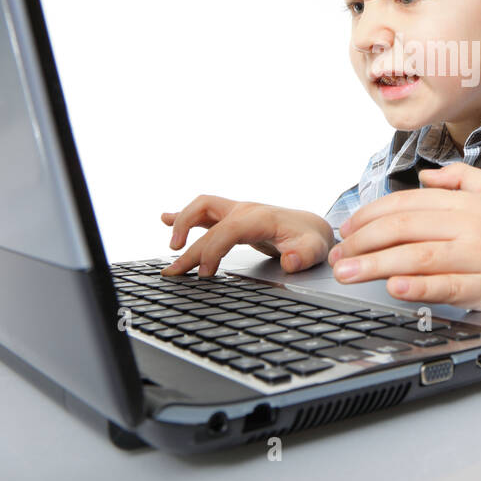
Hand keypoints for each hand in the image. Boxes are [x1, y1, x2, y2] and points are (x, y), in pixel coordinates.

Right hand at [159, 196, 333, 276]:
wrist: (312, 227)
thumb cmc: (311, 238)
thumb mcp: (315, 249)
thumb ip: (304, 255)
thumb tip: (290, 261)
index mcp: (260, 218)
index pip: (227, 230)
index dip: (212, 250)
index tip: (204, 274)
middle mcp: (244, 210)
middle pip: (206, 216)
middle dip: (187, 243)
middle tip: (174, 270)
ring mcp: (237, 211)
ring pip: (201, 207)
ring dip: (181, 222)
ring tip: (171, 247)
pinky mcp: (232, 217)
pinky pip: (204, 211)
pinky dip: (183, 215)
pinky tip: (165, 218)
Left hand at [328, 163, 480, 310]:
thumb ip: (457, 178)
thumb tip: (423, 177)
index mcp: (463, 202)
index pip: (405, 204)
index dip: (370, 215)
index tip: (346, 229)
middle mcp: (468, 225)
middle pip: (404, 229)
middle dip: (362, 242)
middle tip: (337, 256)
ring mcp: (478, 256)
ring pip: (419, 257)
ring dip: (376, 265)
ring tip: (348, 273)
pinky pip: (449, 287)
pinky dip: (420, 287)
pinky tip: (395, 288)